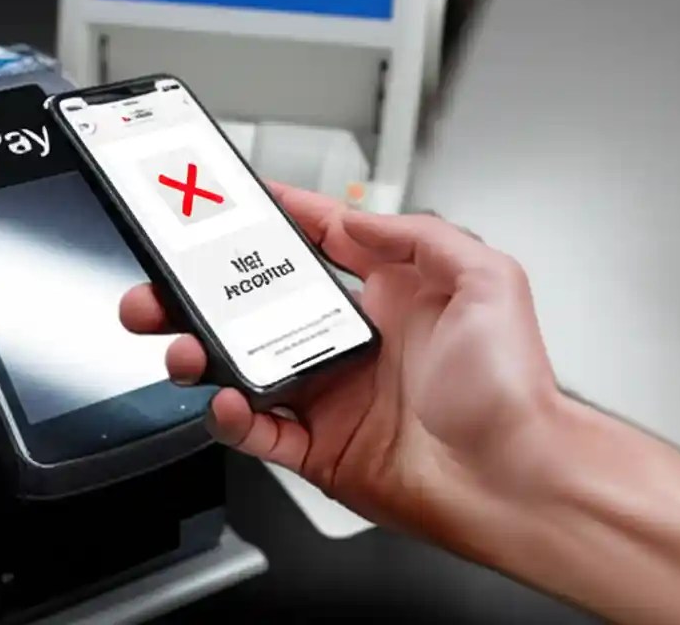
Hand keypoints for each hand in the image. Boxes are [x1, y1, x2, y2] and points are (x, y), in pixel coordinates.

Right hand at [119, 182, 561, 538]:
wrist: (516, 479)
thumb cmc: (513, 388)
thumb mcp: (486, 279)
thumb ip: (416, 235)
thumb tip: (350, 215)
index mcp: (388, 299)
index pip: (315, 244)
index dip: (272, 220)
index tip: (229, 201)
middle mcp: (350, 345)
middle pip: (255, 308)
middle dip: (200, 295)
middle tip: (163, 286)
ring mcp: (329, 397)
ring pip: (240, 368)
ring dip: (200, 354)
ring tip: (184, 348)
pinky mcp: (317, 449)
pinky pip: (255, 429)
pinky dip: (229, 416)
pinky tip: (226, 399)